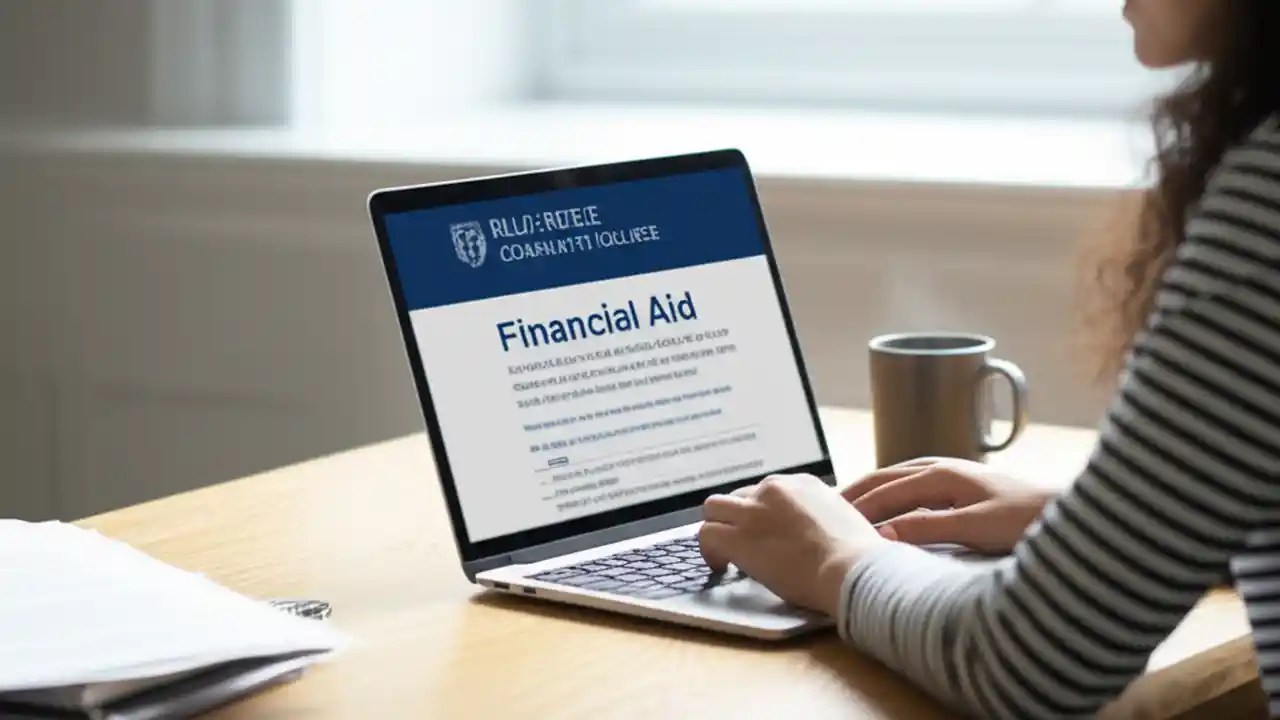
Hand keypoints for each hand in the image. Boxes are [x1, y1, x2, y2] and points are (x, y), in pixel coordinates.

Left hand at [699, 474, 886, 616]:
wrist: (851, 569)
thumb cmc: (860, 557)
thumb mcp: (849, 522)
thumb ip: (827, 520)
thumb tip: (824, 535)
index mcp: (804, 484)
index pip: (769, 491)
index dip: (765, 513)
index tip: (769, 533)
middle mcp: (774, 489)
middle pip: (740, 496)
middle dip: (739, 518)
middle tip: (746, 543)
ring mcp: (753, 511)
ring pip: (714, 508)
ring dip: (718, 528)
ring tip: (724, 553)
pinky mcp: (738, 536)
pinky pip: (706, 535)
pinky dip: (709, 551)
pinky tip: (720, 567)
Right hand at [841, 458, 1054, 552]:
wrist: (1061, 510)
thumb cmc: (1023, 520)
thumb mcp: (973, 527)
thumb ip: (926, 528)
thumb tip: (881, 534)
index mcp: (941, 475)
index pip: (886, 490)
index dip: (858, 506)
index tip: (831, 522)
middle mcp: (942, 467)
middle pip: (886, 476)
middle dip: (856, 491)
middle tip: (825, 508)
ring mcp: (952, 472)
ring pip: (898, 475)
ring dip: (872, 488)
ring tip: (848, 503)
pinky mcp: (961, 482)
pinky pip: (913, 481)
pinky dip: (892, 489)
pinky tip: (889, 500)